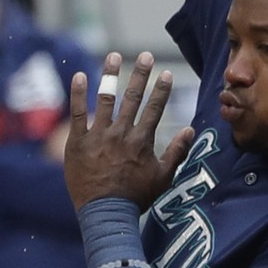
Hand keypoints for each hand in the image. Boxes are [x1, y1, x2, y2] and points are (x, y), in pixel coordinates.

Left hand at [65, 51, 194, 209]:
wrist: (106, 212)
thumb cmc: (136, 197)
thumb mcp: (163, 177)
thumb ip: (177, 152)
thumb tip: (191, 130)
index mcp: (142, 140)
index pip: (155, 108)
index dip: (161, 89)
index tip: (166, 72)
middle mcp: (122, 132)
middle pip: (133, 97)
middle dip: (141, 74)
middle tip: (146, 54)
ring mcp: (99, 134)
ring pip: (105, 98)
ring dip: (111, 75)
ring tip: (114, 56)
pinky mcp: (78, 141)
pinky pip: (77, 112)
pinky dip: (78, 93)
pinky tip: (80, 75)